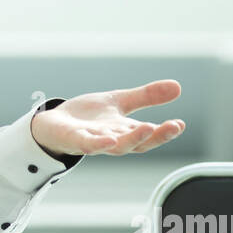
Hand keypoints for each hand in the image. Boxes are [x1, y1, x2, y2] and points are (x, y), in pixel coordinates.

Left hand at [31, 80, 185, 156]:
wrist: (52, 125)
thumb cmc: (86, 118)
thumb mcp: (119, 102)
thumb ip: (146, 96)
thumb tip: (178, 87)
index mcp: (124, 130)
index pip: (149, 134)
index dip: (165, 131)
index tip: (181, 124)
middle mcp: (112, 138)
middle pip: (137, 142)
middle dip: (156, 136)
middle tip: (174, 127)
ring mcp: (93, 141)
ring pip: (115, 145)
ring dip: (132, 138)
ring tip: (147, 128)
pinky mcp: (74, 140)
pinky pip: (87, 145)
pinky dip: (99, 144)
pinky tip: (110, 140)